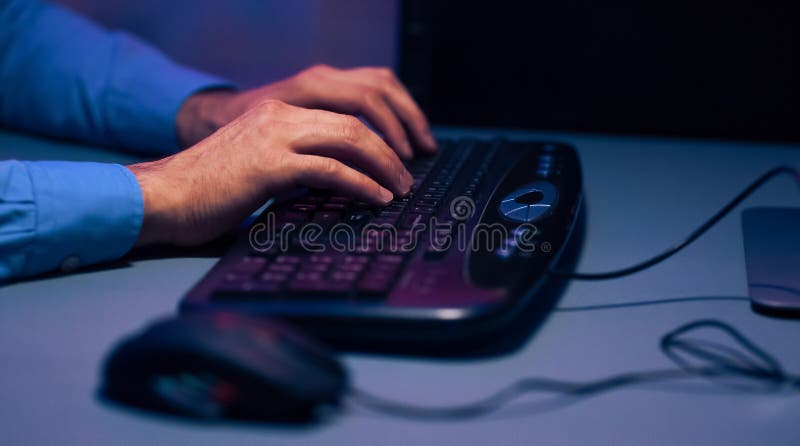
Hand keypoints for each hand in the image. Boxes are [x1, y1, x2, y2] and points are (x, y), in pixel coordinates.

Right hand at [131, 99, 412, 246]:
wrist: (162, 197)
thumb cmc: (206, 191)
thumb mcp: (257, 166)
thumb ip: (294, 164)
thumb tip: (336, 182)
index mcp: (276, 112)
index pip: (342, 112)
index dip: (377, 133)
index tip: (397, 158)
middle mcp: (278, 115)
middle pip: (353, 121)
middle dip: (389, 148)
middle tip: (408, 175)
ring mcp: (273, 136)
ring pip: (349, 138)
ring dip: (383, 164)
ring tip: (400, 188)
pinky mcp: (269, 164)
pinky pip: (330, 169)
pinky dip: (361, 183)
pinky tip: (376, 198)